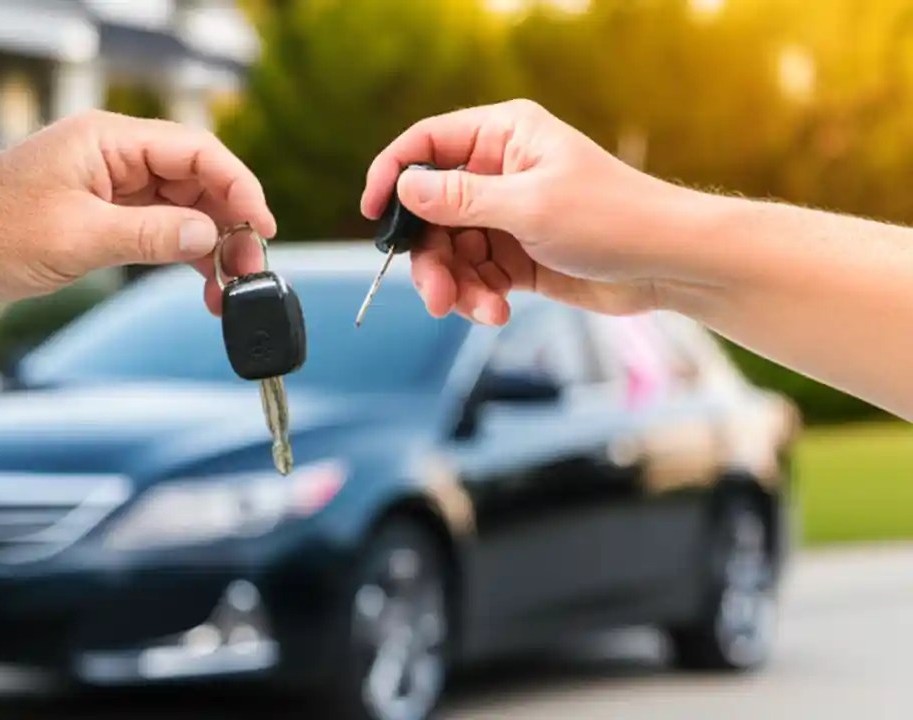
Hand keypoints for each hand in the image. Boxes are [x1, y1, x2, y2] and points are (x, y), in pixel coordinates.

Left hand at [0, 110, 274, 312]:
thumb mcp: (77, 239)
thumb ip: (150, 235)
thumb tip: (210, 235)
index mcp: (107, 140)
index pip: (196, 151)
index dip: (238, 187)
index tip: (262, 227)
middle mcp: (113, 155)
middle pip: (196, 180)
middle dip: (228, 224)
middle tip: (247, 272)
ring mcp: (108, 184)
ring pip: (182, 206)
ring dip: (209, 245)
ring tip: (227, 288)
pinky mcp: (101, 212)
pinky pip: (158, 226)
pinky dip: (182, 252)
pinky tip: (200, 282)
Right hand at [361, 100, 682, 323]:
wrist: (668, 265)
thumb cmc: (613, 218)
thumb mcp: (529, 206)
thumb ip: (460, 199)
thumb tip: (406, 188)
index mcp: (503, 135)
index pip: (426, 145)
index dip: (393, 175)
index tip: (373, 214)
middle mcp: (498, 170)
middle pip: (431, 211)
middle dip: (430, 257)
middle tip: (435, 295)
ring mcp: (505, 214)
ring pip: (450, 251)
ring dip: (456, 285)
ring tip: (477, 310)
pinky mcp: (515, 255)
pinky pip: (475, 275)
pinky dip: (478, 297)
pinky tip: (497, 312)